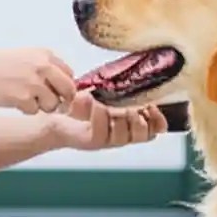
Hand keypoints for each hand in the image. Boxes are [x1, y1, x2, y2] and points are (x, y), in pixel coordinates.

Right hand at [0, 48, 76, 114]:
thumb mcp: (24, 57)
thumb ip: (45, 67)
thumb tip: (65, 85)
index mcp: (44, 54)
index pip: (69, 73)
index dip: (63, 85)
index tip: (55, 91)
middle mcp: (42, 66)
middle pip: (68, 90)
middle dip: (61, 99)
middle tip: (47, 102)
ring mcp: (34, 82)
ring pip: (53, 104)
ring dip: (42, 106)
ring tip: (25, 99)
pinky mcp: (23, 98)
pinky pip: (35, 112)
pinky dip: (26, 110)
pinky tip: (13, 101)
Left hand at [47, 90, 168, 150]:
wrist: (57, 113)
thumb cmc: (84, 103)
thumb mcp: (108, 93)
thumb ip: (123, 89)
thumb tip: (141, 75)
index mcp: (129, 123)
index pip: (154, 129)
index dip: (159, 121)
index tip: (154, 107)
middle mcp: (121, 134)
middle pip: (143, 136)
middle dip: (142, 122)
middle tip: (136, 109)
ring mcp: (106, 140)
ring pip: (123, 137)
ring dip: (121, 120)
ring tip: (116, 107)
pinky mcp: (90, 141)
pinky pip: (101, 134)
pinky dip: (100, 119)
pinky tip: (96, 105)